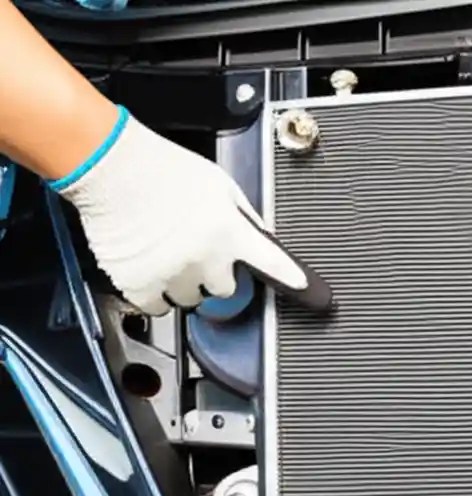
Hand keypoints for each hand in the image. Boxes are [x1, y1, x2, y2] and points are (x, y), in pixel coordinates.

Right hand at [52, 107, 330, 315]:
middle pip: (226, 289)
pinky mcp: (140, 283)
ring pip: (191, 299)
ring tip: (169, 254)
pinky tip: (151, 269)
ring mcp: (172, 273)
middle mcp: (205, 256)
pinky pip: (158, 307)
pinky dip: (156, 294)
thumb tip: (262, 238)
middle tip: (197, 251)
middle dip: (216, 274)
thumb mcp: (220, 186)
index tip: (313, 295)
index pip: (272, 264)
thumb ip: (245, 217)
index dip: (293, 281)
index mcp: (229, 231)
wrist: (112, 166)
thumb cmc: (163, 169)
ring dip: (185, 284)